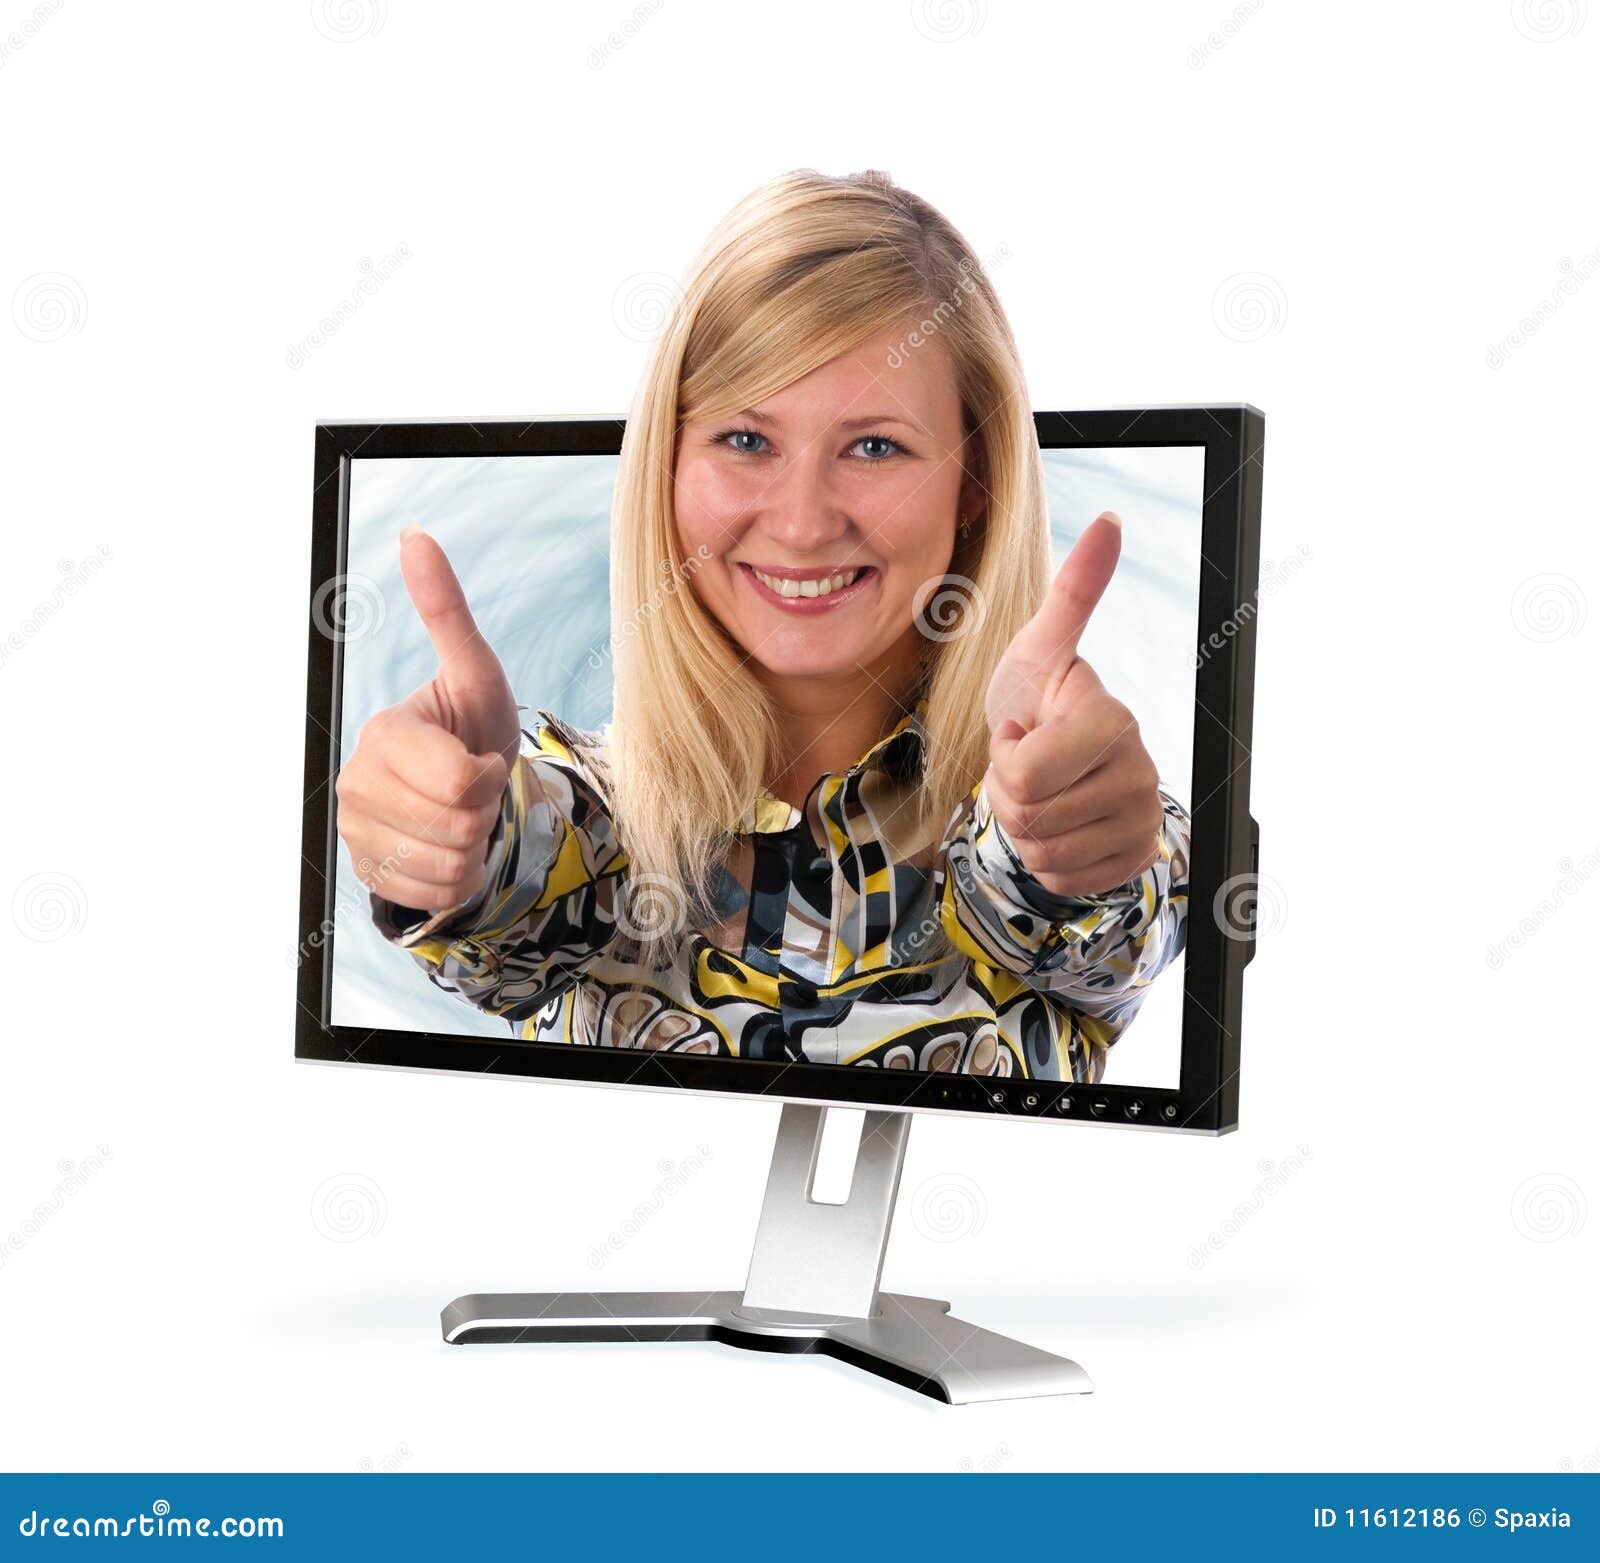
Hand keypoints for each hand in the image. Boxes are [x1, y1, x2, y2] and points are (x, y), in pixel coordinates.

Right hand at [335, 527, 520, 912]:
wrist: (464, 790)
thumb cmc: (472, 726)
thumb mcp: (475, 672)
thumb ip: (446, 611)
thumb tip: (416, 534)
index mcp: (381, 735)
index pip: (459, 782)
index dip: (488, 776)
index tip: (478, 757)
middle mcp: (355, 784)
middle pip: (458, 825)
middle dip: (484, 811)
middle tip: (473, 789)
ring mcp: (357, 833)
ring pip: (450, 864)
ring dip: (474, 846)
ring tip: (461, 815)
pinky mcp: (370, 873)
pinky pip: (439, 895)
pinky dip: (458, 878)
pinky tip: (448, 847)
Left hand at [982, 512, 1163, 898]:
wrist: (1060, 765)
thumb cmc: (1040, 700)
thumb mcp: (1040, 648)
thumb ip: (1074, 591)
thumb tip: (1111, 520)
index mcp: (1114, 720)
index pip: (1022, 773)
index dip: (1006, 756)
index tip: (1024, 729)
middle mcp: (1140, 774)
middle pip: (1026, 814)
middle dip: (1009, 794)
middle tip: (1029, 765)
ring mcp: (1141, 823)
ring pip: (1040, 850)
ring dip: (1025, 826)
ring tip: (1044, 791)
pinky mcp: (1132, 863)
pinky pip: (1059, 879)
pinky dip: (1046, 859)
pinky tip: (1062, 823)